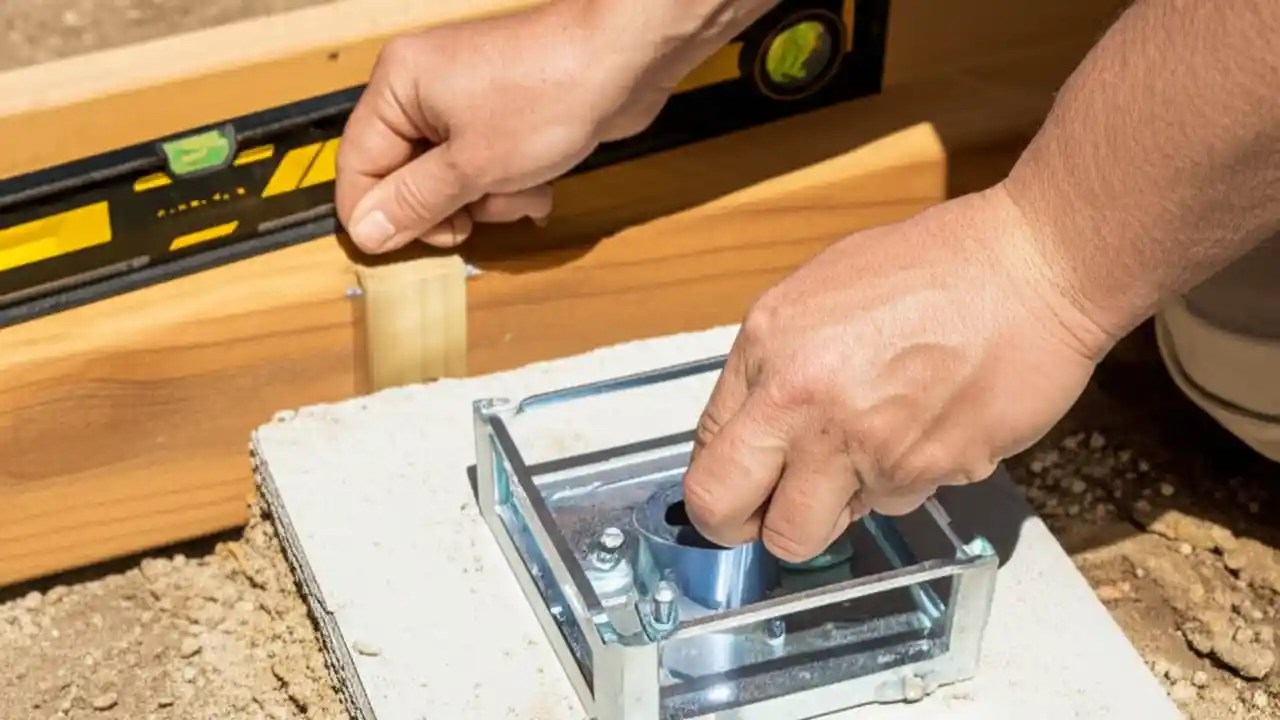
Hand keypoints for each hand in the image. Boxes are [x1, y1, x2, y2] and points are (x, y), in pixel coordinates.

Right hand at [334, 0, 703, 252]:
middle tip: (472, 221)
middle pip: (406, 177)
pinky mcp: (502, 115)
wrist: (623, 64)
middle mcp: (424, 88)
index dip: (377, 214)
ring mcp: (465, 101)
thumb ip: (415, 203)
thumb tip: (367, 232)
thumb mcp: (472, 167)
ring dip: (490, 200)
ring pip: (452, 181)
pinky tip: (540, 183)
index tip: (403, 247)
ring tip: (522, 190)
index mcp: (398, 85)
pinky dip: (511, 185)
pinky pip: (487, 169)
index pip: (357, 164)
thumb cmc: (549, 94)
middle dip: (448, 207)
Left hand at [681, 184, 1114, 562]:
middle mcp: (801, 402)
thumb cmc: (935, 266)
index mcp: (767, 348)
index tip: (740, 490)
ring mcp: (861, 444)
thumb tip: (750, 431)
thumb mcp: (817, 295)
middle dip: (745, 526)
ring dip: (835, 507)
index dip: (722, 483)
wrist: (1030, 269)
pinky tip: (924, 427)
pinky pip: (888, 506)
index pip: (706, 454)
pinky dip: (900, 483)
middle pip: (726, 514)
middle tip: (770, 513)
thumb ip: (773, 368)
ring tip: (873, 446)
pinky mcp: (922, 472)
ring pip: (814, 530)